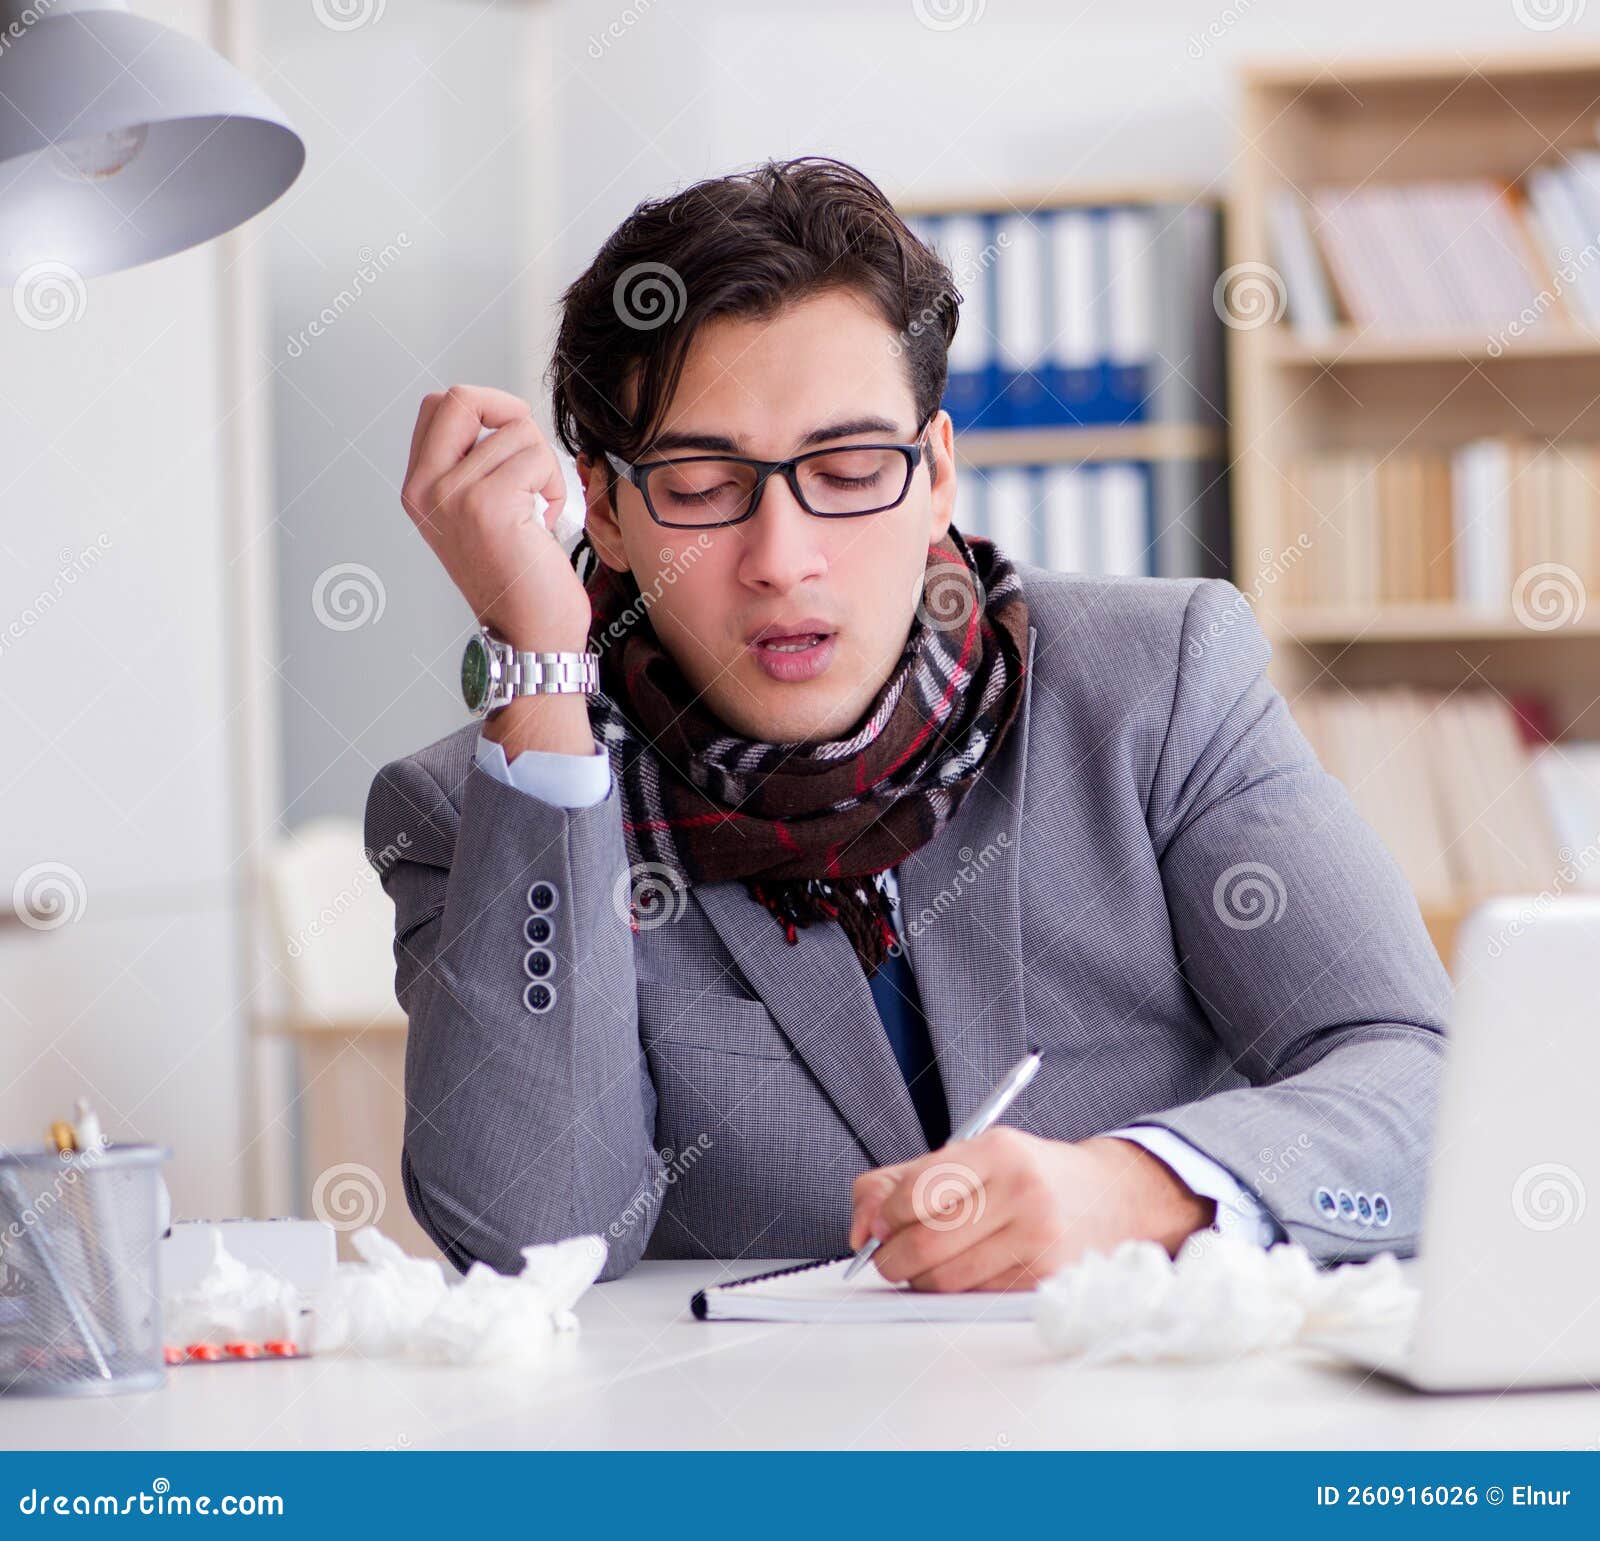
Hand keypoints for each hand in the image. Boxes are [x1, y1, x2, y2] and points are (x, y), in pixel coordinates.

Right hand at [400, 383, 590, 652]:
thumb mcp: (475, 514)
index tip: (511, 440)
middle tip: (531, 460)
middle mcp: (425, 489)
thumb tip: (503, 416)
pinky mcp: (488, 504)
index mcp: (418, 488)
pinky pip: (537, 458)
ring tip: (537, 511)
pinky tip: (545, 522)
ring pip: (516, 431)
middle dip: (512, 416)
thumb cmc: (517, 578)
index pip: (438, 405)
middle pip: (463, 397)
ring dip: (544, 467)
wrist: (530, 636)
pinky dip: (555, 486)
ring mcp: (453, 495)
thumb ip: (472, 466)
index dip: (485, 407)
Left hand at [847, 1128, 1215, 1292]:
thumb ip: (900, 1182)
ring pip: (946, 1280)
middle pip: (925, 1243)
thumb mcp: (969, 1155)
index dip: (884, 1215)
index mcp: (997, 1150)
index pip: (916, 1191)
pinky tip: (966, 1272)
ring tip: (927, 1263)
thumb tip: (859, 1230)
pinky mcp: (1047, 1280)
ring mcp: (1038, 1239)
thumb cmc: (1025, 1175)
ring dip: (921, 1280)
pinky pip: (975, 1298)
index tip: (878, 1224)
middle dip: (891, 1258)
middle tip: (887, 1256)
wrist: (1109, 1196)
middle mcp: (1022, 1192)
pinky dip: (956, 1292)